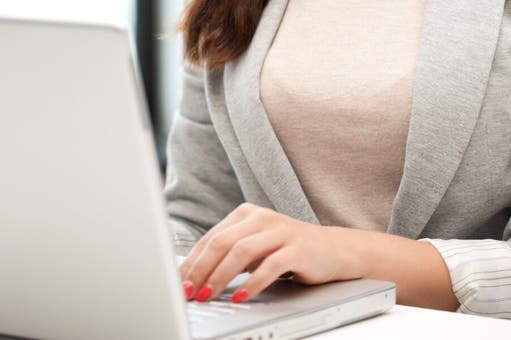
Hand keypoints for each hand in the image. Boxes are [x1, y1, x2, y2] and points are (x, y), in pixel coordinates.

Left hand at [179, 203, 365, 302]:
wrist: (332, 249)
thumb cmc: (287, 250)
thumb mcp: (255, 247)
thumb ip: (229, 255)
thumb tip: (194, 276)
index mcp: (246, 214)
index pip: (211, 238)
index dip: (192, 262)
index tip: (178, 284)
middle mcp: (261, 218)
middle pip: (222, 242)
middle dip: (201, 270)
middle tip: (189, 292)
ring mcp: (280, 231)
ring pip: (242, 251)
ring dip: (221, 277)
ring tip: (208, 295)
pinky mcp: (296, 248)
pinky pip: (269, 265)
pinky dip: (251, 283)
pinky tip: (240, 296)